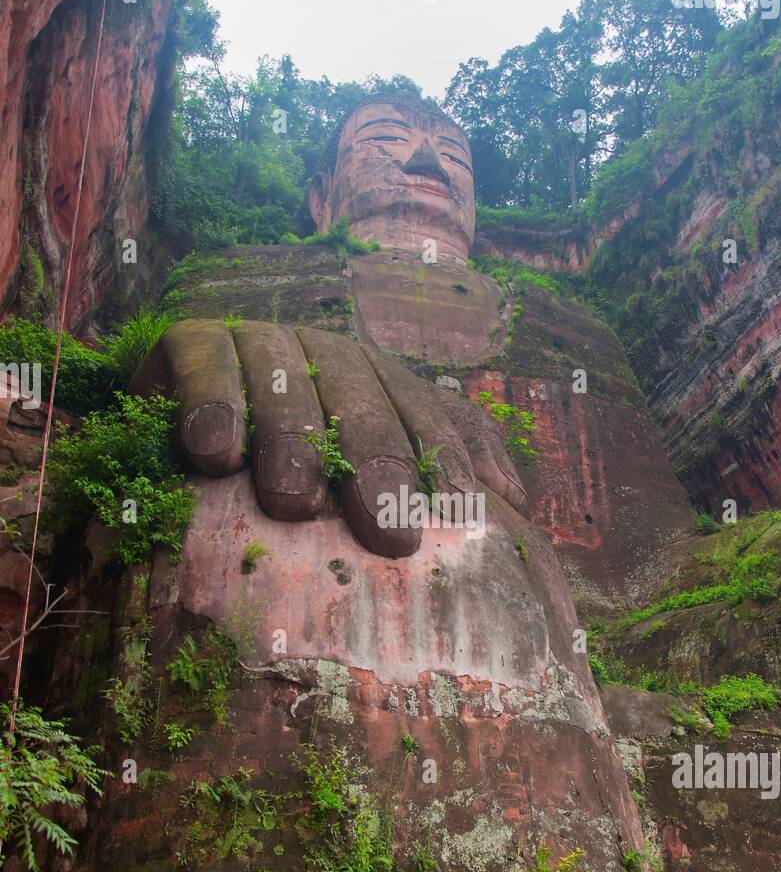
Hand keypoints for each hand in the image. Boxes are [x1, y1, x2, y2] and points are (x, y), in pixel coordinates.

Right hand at [130, 320, 526, 557]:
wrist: (175, 414)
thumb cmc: (283, 462)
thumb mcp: (362, 467)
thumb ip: (438, 465)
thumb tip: (513, 499)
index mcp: (376, 381)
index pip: (424, 415)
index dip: (446, 461)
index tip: (462, 513)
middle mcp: (324, 353)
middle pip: (362, 400)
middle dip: (378, 464)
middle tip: (387, 530)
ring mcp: (259, 341)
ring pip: (286, 382)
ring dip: (293, 441)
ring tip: (293, 503)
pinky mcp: (191, 341)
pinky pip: (205, 365)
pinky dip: (211, 405)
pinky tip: (215, 455)